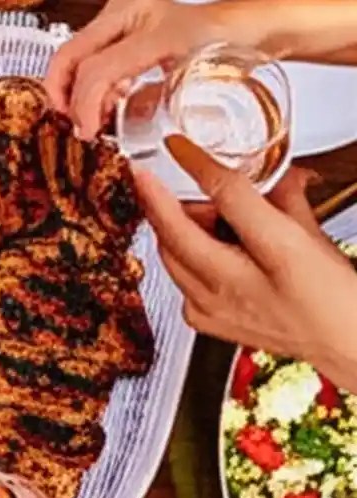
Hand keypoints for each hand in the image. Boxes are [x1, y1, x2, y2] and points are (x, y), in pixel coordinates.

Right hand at [46, 0, 236, 138]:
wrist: (240, 24)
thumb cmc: (228, 47)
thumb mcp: (195, 81)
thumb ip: (153, 103)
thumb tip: (118, 133)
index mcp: (155, 27)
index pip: (99, 69)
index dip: (85, 106)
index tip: (88, 132)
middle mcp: (131, 9)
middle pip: (71, 54)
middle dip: (63, 94)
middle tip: (75, 122)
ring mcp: (119, 10)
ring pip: (73, 53)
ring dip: (72, 88)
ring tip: (91, 114)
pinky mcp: (115, 19)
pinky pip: (85, 51)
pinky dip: (85, 79)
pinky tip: (104, 98)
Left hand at [136, 136, 356, 388]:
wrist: (343, 344)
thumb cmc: (337, 296)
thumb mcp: (315, 236)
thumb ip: (286, 197)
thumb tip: (273, 170)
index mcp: (276, 254)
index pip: (227, 196)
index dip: (197, 165)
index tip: (175, 145)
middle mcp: (235, 286)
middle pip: (178, 230)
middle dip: (167, 201)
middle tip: (171, 183)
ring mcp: (213, 308)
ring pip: (171, 255)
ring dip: (176, 229)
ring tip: (206, 221)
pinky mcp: (204, 321)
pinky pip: (178, 279)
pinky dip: (185, 257)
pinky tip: (209, 253)